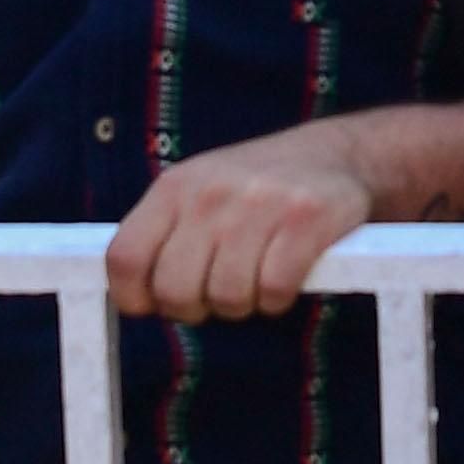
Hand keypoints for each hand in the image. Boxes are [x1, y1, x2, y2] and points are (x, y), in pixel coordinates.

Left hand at [107, 124, 375, 321]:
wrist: (338, 155)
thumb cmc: (255, 191)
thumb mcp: (198, 193)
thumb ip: (163, 236)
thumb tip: (133, 298)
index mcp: (175, 186)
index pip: (125, 258)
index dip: (135, 297)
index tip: (156, 305)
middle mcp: (211, 192)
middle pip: (174, 291)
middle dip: (195, 308)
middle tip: (216, 294)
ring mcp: (259, 204)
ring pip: (226, 297)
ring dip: (243, 304)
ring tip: (256, 279)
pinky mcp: (306, 220)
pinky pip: (274, 291)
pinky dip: (279, 299)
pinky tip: (287, 277)